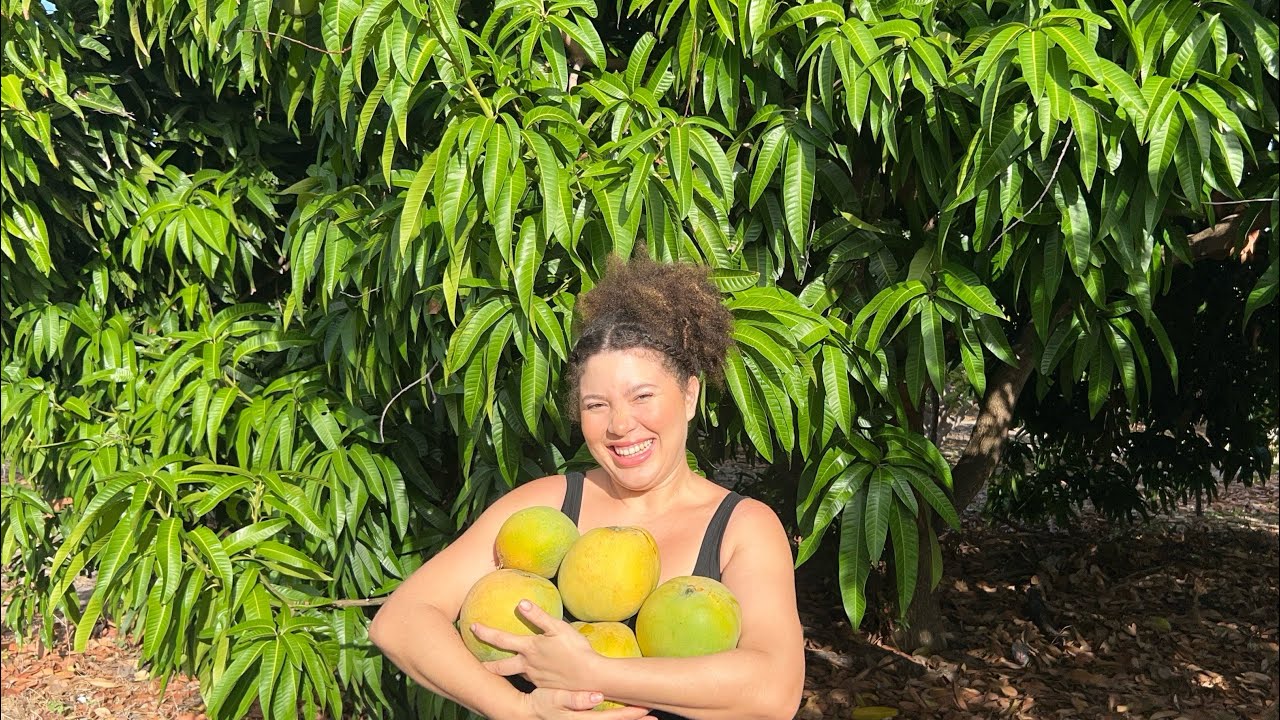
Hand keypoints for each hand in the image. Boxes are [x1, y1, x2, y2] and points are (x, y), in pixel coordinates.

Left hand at [472, 599, 597, 689]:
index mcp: (529, 649)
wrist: (590, 678)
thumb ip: (538, 616)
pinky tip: (533, 674)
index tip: (472, 627)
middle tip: (479, 664)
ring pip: (516, 674)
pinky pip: (531, 681)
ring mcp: (535, 678)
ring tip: (502, 669)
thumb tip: (521, 602)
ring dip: (507, 671)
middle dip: (488, 665)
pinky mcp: (545, 688)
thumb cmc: (575, 650)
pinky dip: (527, 676)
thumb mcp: (558, 628)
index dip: (485, 632)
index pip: (501, 639)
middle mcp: (528, 665)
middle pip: (501, 666)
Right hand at [521, 688, 653, 719]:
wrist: (526, 712)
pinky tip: (624, 717)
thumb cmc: (539, 703)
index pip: (612, 718)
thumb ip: (574, 698)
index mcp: (582, 719)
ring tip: (644, 717)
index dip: (630, 715)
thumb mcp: (553, 698)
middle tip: (654, 716)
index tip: (646, 710)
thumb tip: (597, 697)